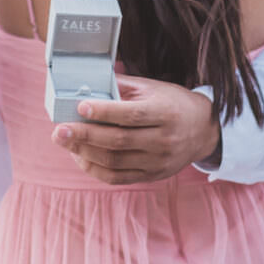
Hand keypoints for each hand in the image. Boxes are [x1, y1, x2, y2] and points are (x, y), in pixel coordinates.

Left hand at [51, 74, 221, 184]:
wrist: (203, 130)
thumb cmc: (174, 104)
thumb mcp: (154, 88)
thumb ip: (122, 86)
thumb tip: (88, 86)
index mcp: (166, 113)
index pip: (132, 114)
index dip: (104, 112)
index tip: (80, 107)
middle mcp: (164, 140)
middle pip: (119, 141)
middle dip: (85, 136)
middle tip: (59, 130)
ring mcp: (158, 162)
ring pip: (115, 161)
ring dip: (84, 153)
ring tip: (65, 141)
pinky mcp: (152, 176)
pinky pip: (117, 177)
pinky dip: (95, 169)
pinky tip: (80, 157)